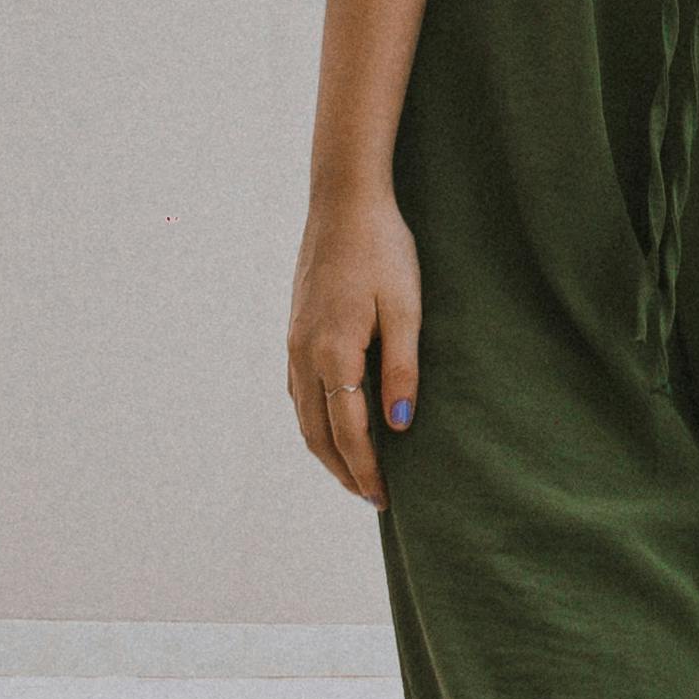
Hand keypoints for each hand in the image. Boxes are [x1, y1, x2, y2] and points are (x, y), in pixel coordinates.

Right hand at [287, 193, 421, 508]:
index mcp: (332, 352)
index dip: (365, 470)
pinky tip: (333, 421)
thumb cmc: (383, 248)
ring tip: (355, 470)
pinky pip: (298, 390)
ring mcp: (294, 340)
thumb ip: (402, 369)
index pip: (347, 432)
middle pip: (316, 433)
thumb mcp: (405, 307)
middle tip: (371, 497)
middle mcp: (304, 353)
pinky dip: (314, 418)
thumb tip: (400, 428)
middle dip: (343, 470)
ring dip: (326, 449)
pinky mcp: (294, 327)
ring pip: (303, 414)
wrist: (344, 199)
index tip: (383, 499)